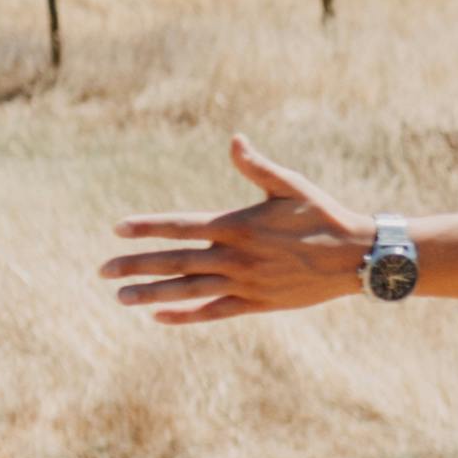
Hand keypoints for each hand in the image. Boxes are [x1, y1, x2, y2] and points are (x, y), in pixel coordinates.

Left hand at [101, 140, 369, 324]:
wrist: (355, 256)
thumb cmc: (323, 214)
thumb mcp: (291, 185)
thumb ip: (257, 167)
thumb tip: (234, 140)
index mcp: (238, 224)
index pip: (181, 226)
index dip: (148, 228)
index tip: (118, 229)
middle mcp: (236, 257)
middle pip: (175, 262)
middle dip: (136, 265)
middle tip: (102, 270)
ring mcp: (245, 284)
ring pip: (188, 291)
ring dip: (152, 294)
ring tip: (121, 298)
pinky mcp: (257, 304)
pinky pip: (213, 312)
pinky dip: (185, 315)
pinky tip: (159, 317)